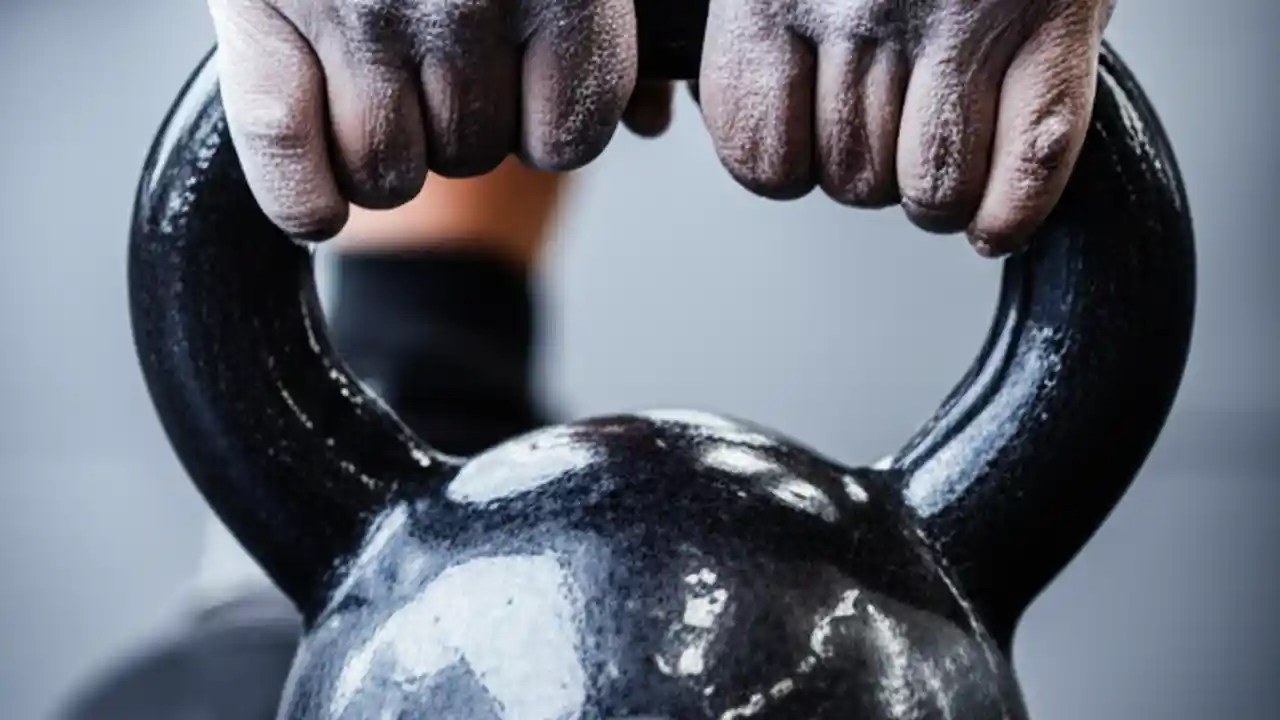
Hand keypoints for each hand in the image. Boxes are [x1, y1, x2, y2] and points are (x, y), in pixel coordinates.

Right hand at [206, 0, 652, 238]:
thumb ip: (619, 14)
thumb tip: (650, 121)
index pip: (569, 134)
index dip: (546, 122)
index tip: (523, 82)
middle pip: (475, 154)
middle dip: (462, 120)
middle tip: (436, 56)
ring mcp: (358, 7)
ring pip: (388, 172)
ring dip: (387, 150)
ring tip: (377, 79)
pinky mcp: (263, 7)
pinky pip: (290, 151)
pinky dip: (305, 196)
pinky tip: (321, 202)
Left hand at [697, 0, 1116, 254]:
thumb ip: (742, 20)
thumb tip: (672, 110)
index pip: (760, 153)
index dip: (786, 167)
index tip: (806, 147)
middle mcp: (860, 3)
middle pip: (849, 177)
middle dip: (867, 174)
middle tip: (888, 134)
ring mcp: (962, 16)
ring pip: (931, 187)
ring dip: (936, 194)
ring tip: (942, 159)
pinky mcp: (1051, 18)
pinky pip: (1027, 160)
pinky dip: (1011, 210)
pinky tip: (994, 220)